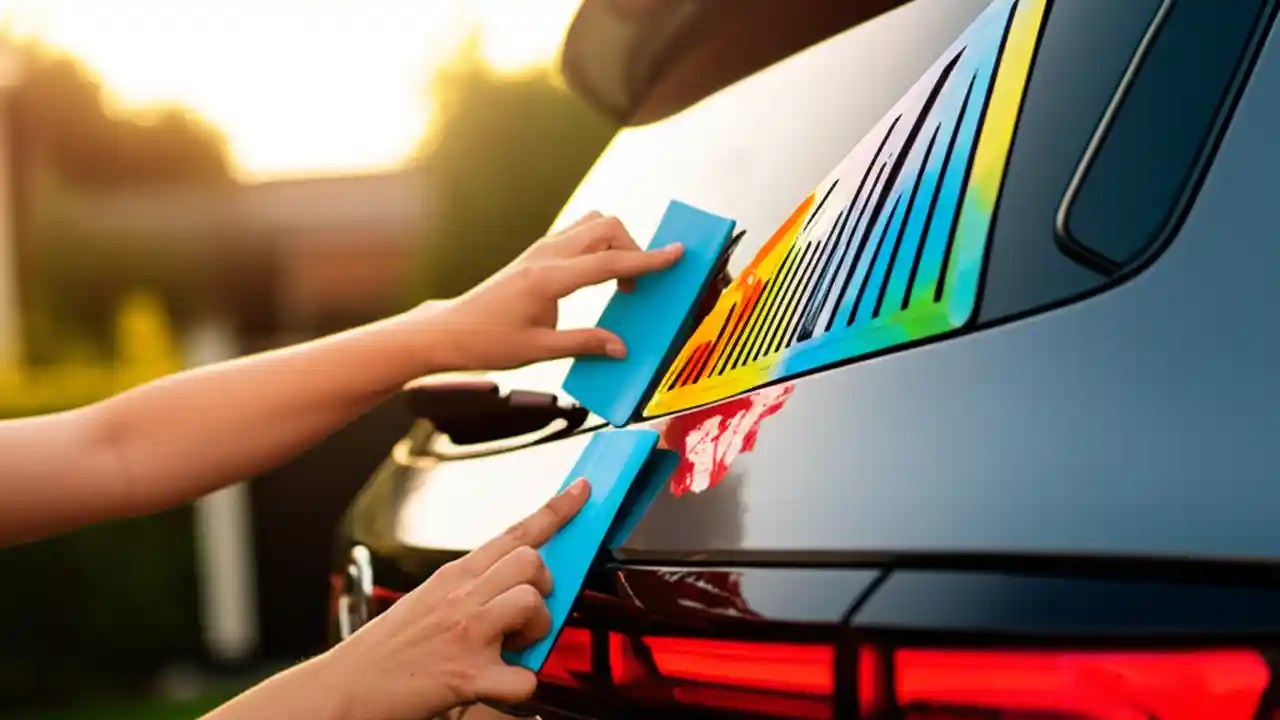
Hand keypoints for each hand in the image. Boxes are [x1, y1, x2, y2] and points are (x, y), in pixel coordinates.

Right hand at [314, 478, 589, 719]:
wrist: (342, 689)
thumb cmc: (387, 651)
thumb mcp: (429, 603)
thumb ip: (473, 592)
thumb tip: (518, 591)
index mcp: (454, 576)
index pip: (515, 531)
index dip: (557, 509)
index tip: (584, 490)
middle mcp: (461, 596)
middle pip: (533, 561)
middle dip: (545, 587)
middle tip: (526, 616)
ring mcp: (465, 633)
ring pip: (532, 603)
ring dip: (536, 631)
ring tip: (511, 650)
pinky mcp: (467, 675)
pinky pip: (525, 677)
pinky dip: (520, 688)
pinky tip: (499, 687)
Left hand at [411, 212, 683, 370]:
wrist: (450, 330)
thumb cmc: (488, 341)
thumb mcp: (538, 350)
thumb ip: (584, 344)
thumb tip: (622, 347)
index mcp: (548, 279)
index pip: (609, 261)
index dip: (647, 259)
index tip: (678, 253)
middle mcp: (545, 256)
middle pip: (605, 227)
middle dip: (633, 247)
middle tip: (639, 285)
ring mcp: (540, 251)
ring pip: (592, 225)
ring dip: (615, 243)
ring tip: (621, 281)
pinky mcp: (537, 254)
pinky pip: (578, 236)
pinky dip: (598, 247)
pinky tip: (599, 276)